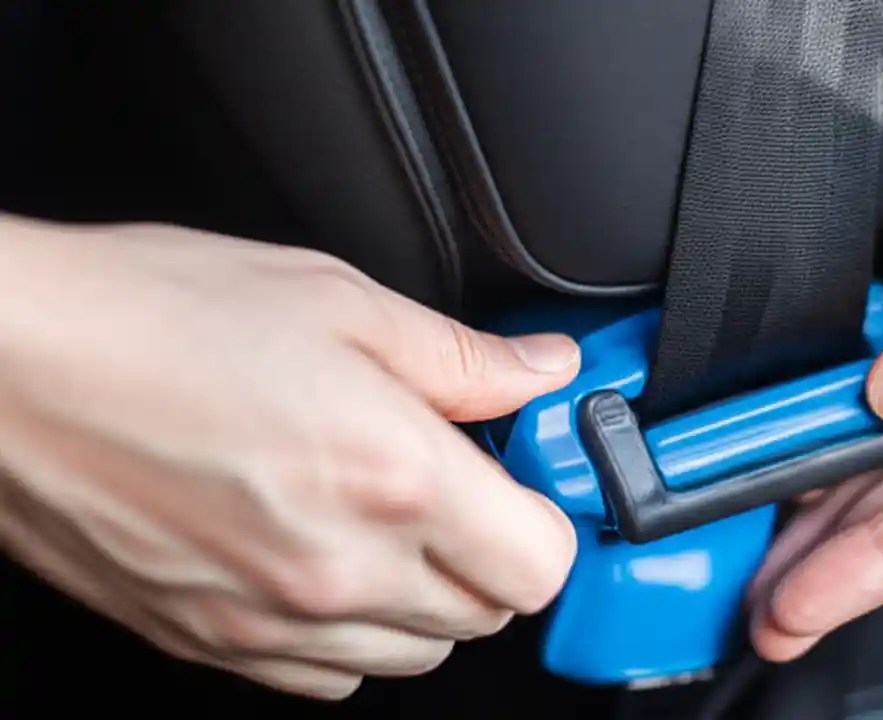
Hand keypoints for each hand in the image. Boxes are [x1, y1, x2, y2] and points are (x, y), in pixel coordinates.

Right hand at [0, 216, 579, 698]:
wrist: (10, 364)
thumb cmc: (155, 317)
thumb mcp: (338, 302)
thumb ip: (462, 359)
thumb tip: (542, 373)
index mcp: (392, 478)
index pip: (540, 564)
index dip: (546, 520)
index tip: (523, 481)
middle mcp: (339, 567)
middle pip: (486, 616)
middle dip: (492, 554)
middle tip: (458, 484)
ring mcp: (271, 617)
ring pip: (413, 654)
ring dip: (426, 598)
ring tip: (384, 518)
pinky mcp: (210, 640)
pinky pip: (328, 675)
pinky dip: (351, 632)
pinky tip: (323, 560)